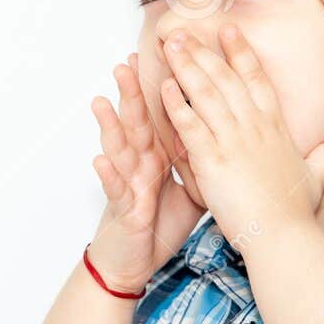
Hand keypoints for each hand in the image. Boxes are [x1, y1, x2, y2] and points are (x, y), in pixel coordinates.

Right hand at [86, 53, 202, 293]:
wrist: (135, 263)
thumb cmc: (157, 226)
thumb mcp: (187, 189)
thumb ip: (198, 161)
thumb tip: (223, 139)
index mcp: (157, 158)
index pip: (158, 117)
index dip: (159, 89)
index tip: (160, 61)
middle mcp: (139, 166)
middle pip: (135, 124)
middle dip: (131, 94)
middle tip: (127, 63)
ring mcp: (128, 185)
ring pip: (118, 150)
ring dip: (109, 126)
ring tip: (101, 101)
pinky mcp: (123, 210)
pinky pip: (115, 192)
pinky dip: (107, 176)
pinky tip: (99, 160)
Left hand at [158, 25, 323, 246]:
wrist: (283, 237)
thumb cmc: (296, 212)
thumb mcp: (318, 176)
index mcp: (275, 128)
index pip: (257, 81)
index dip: (242, 53)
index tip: (227, 30)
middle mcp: (255, 128)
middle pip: (227, 79)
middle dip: (204, 52)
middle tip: (183, 30)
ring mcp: (234, 142)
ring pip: (207, 94)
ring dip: (187, 67)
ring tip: (171, 45)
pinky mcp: (214, 161)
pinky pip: (192, 126)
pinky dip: (177, 105)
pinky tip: (164, 86)